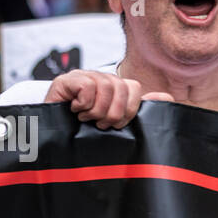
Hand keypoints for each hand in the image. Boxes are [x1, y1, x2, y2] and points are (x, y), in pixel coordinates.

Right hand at [44, 70, 173, 128]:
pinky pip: (87, 86)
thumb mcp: (115, 124)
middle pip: (121, 87)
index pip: (134, 87)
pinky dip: (84, 104)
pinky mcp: (65, 81)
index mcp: (113, 87)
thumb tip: (165, 97)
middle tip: (99, 125)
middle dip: (113, 113)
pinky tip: (75, 111)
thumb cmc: (84, 134)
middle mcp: (98, 78)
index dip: (129, 110)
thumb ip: (138, 110)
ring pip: (105, 87)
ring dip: (96, 111)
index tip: (116, 125)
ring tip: (86, 119)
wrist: (53, 141)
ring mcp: (81, 77)